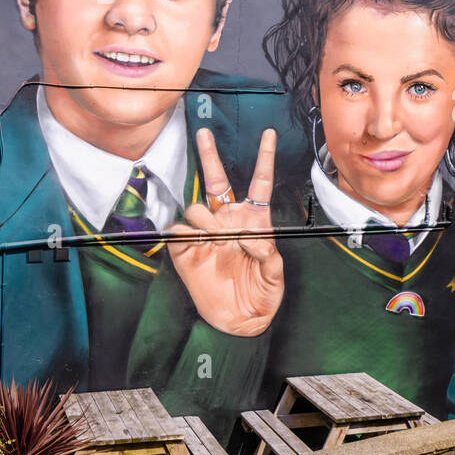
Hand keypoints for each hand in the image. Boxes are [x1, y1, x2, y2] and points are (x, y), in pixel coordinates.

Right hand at [167, 128, 283, 336]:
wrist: (239, 320)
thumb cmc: (262, 296)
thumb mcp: (275, 278)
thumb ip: (271, 257)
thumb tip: (255, 239)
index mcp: (255, 221)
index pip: (260, 183)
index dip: (263, 158)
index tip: (268, 134)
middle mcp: (229, 221)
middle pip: (218, 182)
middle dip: (209, 155)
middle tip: (204, 134)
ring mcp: (207, 234)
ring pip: (197, 207)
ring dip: (204, 218)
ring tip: (215, 237)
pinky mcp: (186, 250)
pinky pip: (178, 232)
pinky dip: (185, 235)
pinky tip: (197, 245)